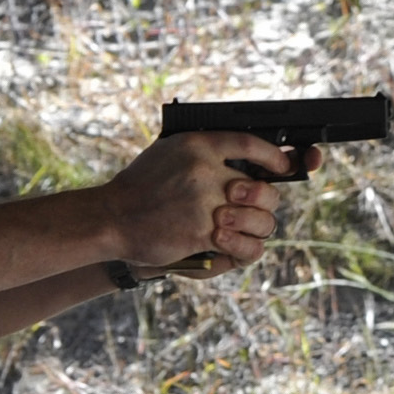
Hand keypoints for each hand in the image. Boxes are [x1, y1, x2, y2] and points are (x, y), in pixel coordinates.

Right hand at [109, 132, 288, 275]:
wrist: (111, 217)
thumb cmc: (141, 186)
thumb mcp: (170, 152)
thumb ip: (204, 153)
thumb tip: (246, 160)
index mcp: (198, 145)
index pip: (250, 144)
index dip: (275, 156)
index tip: (282, 165)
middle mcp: (205, 171)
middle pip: (263, 189)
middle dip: (266, 201)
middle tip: (257, 206)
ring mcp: (205, 204)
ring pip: (261, 219)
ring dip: (258, 226)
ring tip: (244, 228)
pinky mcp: (203, 234)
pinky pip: (245, 245)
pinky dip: (245, 249)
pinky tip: (236, 246)